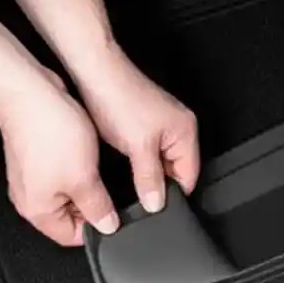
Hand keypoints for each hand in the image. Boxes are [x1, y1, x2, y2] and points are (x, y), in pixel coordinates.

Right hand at [0, 69, 118, 246]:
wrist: (28, 93)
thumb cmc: (49, 132)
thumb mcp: (84, 178)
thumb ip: (98, 207)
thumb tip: (107, 226)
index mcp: (38, 211)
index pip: (72, 237)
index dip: (97, 228)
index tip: (116, 214)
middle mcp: (29, 197)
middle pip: (69, 214)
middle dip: (92, 202)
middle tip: (109, 185)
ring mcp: (30, 176)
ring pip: (66, 190)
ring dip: (85, 181)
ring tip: (96, 165)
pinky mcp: (34, 156)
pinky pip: (60, 170)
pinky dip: (75, 165)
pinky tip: (84, 151)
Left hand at [75, 46, 199, 213]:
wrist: (94, 73)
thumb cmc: (119, 98)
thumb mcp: (138, 147)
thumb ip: (150, 179)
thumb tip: (157, 204)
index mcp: (186, 131)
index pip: (189, 176)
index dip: (173, 195)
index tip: (155, 209)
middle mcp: (178, 127)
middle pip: (175, 171)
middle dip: (157, 185)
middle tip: (139, 196)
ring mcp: (160, 125)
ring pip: (158, 163)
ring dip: (144, 173)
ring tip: (129, 178)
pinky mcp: (143, 124)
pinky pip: (147, 152)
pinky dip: (136, 162)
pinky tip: (123, 165)